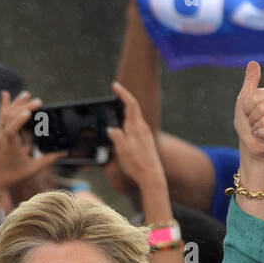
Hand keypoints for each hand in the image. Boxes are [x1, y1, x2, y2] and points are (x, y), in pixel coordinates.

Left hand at [0, 90, 63, 197]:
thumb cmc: (12, 176)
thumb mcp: (32, 169)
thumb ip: (48, 160)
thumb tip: (63, 153)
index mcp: (9, 146)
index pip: (12, 129)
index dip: (19, 120)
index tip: (28, 112)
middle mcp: (2, 137)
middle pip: (10, 117)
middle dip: (23, 107)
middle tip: (38, 101)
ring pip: (5, 115)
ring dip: (16, 103)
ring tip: (27, 94)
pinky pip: (0, 116)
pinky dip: (4, 105)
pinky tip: (6, 94)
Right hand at [106, 81, 166, 196]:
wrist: (152, 176)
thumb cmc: (137, 164)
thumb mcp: (122, 150)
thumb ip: (116, 136)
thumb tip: (112, 129)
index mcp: (136, 127)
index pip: (130, 104)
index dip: (123, 93)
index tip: (115, 85)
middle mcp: (142, 128)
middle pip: (133, 108)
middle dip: (124, 100)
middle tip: (114, 95)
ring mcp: (145, 134)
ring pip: (135, 117)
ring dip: (126, 111)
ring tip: (116, 111)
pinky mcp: (146, 141)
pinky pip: (136, 126)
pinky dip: (128, 122)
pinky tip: (124, 128)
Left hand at [233, 61, 263, 166]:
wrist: (249, 143)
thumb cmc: (247, 122)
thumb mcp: (244, 100)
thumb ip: (250, 82)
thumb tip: (253, 62)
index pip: (255, 96)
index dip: (246, 107)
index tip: (248, 112)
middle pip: (261, 107)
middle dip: (251, 118)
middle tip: (253, 122)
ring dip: (256, 126)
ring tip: (258, 129)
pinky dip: (261, 134)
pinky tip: (260, 135)